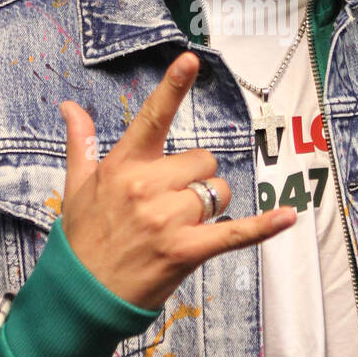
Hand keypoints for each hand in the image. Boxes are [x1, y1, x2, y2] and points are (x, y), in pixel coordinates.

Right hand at [58, 51, 295, 310]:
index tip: (190, 60)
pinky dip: (262, 227)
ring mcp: (167, 220)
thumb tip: (70, 106)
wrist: (80, 297)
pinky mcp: (185, 251)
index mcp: (122, 167)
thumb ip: (81, 143)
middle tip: (169, 205)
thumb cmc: (82, 240)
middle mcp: (146, 187)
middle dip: (196, 179)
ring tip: (181, 227)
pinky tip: (287, 217)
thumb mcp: (76, 187)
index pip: (151, 118)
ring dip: (211, 205)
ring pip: (218, 191)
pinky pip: (233, 232)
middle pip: (202, 161)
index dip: (172, 88)